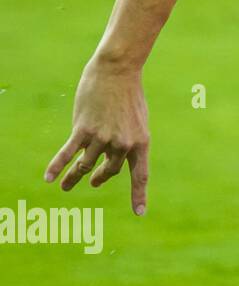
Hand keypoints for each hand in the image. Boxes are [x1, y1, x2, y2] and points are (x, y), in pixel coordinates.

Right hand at [45, 57, 150, 214]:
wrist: (118, 72)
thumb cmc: (128, 94)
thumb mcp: (137, 120)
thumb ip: (128, 139)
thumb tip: (113, 156)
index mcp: (141, 142)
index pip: (140, 175)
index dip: (139, 195)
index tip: (139, 213)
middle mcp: (122, 144)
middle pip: (108, 170)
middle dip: (99, 178)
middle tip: (93, 183)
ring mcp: (102, 138)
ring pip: (85, 165)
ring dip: (74, 177)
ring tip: (66, 186)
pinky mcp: (83, 130)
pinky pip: (68, 153)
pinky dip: (58, 166)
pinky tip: (49, 178)